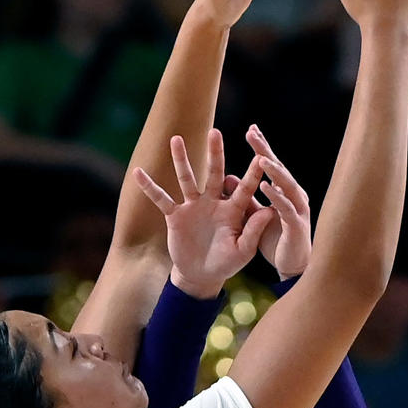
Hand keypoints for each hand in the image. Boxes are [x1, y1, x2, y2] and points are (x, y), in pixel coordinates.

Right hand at [133, 128, 273, 297]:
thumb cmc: (226, 263)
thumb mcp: (243, 251)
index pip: (244, 188)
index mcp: (232, 210)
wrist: (201, 275)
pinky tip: (138, 172)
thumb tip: (270, 211)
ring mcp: (193, 207)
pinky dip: (150, 187)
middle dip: (214, 153)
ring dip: (180, 160)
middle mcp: (212, 202)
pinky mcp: (175, 216)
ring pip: (186, 179)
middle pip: (214, 173)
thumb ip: (254, 231)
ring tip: (175, 138)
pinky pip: (161, 199)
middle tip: (215, 132)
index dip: (253, 174)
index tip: (260, 156)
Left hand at [242, 125, 311, 279]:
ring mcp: (296, 209)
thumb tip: (226, 178)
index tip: (250, 129)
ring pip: (285, 184)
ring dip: (273, 170)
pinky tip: (266, 186)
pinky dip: (276, 196)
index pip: (269, 166)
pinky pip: (285, 208)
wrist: (290, 266)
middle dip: (265, 151)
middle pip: (277, 169)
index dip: (261, 148)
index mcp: (281, 192)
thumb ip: (243, 198)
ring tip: (260, 158)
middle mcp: (291, 196)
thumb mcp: (253, 216)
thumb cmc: (275, 239)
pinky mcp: (296, 225)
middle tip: (252, 132)